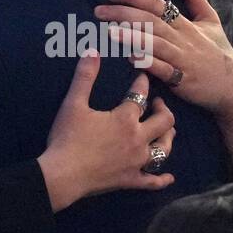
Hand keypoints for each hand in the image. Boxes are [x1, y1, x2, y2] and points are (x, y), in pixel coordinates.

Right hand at [36, 53, 176, 211]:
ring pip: (163, 149)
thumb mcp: (73, 104)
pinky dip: (162, 180)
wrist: (63, 175)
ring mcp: (136, 162)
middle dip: (164, 110)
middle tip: (158, 103)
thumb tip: (92, 51)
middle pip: (164, 122)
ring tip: (167, 132)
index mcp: (125, 118)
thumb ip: (85, 77)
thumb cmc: (68, 138)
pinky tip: (169, 177)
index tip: (142, 77)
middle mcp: (138, 139)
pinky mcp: (130, 180)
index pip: (140, 95)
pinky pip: (152, 181)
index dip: (142, 83)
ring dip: (168, 139)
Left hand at [96, 0, 232, 163]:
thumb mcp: (209, 18)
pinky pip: (164, 70)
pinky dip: (149, 63)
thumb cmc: (217, 50)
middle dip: (124, 13)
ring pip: (156, 43)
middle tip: (99, 11)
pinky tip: (131, 59)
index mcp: (186, 23)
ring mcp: (183, 59)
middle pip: (151, 21)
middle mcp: (183, 38)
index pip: (157, 3)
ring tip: (110, 31)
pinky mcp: (183, 80)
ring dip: (133, 36)